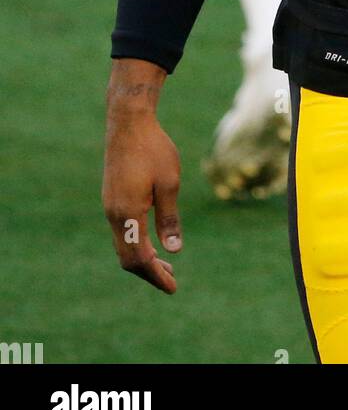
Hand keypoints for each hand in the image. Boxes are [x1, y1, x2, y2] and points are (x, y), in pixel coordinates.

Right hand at [103, 61, 180, 293]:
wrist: (128, 122)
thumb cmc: (153, 149)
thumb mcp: (169, 183)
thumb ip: (169, 218)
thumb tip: (174, 251)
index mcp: (128, 212)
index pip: (139, 258)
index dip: (156, 275)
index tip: (173, 287)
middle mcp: (114, 214)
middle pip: (128, 258)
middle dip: (149, 272)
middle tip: (172, 280)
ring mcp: (110, 206)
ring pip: (123, 245)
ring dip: (143, 258)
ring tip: (166, 264)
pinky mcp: (112, 198)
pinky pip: (122, 231)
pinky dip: (137, 243)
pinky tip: (152, 241)